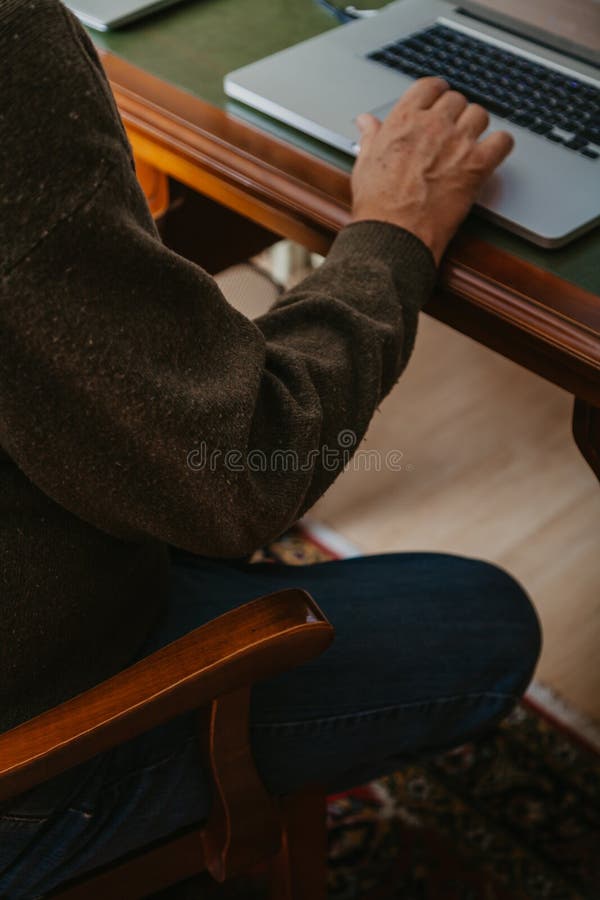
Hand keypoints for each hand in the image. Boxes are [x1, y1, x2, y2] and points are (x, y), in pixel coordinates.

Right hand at [351, 78, 513, 264]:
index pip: (430, 87)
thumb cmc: (378, 204)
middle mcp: (433, 125)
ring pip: (480, 115)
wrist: (395, 233)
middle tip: (450, 131)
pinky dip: (500, 145)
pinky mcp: (477, 166)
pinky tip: (491, 153)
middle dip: (454, 114)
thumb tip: (367, 122)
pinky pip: (503, 141)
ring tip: (469, 143)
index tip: (438, 102)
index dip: (436, 93)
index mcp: (405, 120)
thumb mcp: (365, 162)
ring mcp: (458, 143)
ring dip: (476, 126)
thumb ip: (371, 136)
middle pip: (457, 100)